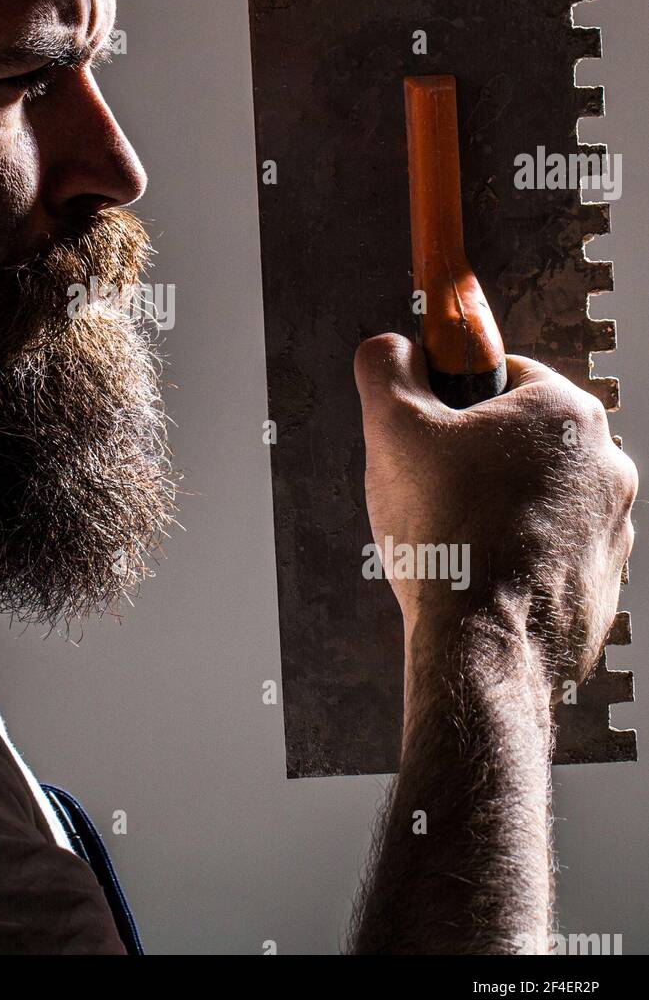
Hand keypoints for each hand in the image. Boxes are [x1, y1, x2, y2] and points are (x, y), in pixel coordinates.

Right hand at [354, 333, 635, 697]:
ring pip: (536, 491)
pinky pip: (551, 545)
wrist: (484, 650)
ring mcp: (613, 525)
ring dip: (495, 502)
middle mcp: (606, 462)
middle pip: (520, 434)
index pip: (501, 372)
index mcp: (564, 412)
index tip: (426, 426)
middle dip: (472, 454)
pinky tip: (477, 570)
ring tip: (451, 535)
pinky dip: (516, 550)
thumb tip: (390, 349)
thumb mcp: (391, 428)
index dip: (450, 396)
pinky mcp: (604, 577)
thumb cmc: (446, 538)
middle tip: (429, 485)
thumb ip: (386, 367)